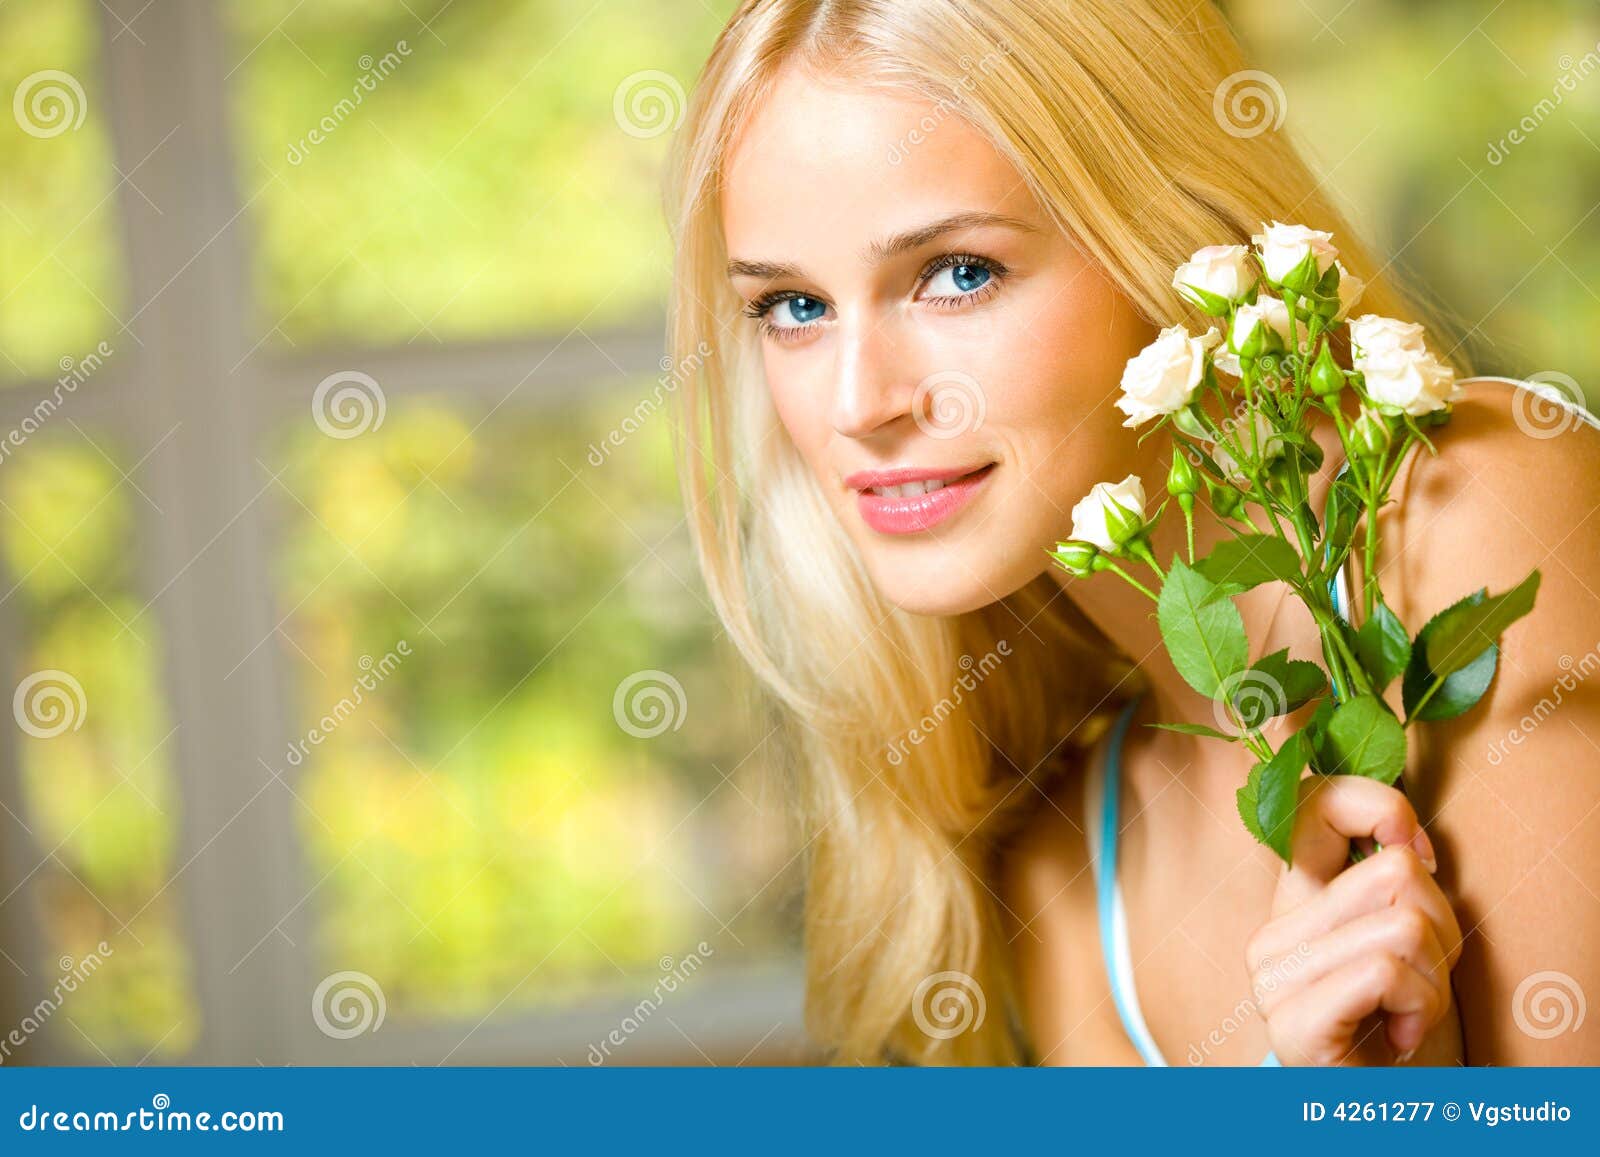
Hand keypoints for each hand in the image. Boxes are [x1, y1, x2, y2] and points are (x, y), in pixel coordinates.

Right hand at [1245, 775, 1462, 1065]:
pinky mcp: (1293, 1021)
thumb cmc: (1399, 1023)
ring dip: (1436, 977)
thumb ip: (1391, 883)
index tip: (1416, 851)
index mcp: (1293, 900)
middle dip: (1441, 927)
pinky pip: (1387, 971)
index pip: (1313, 800)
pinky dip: (1420, 1005)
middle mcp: (1272, 931)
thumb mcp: (1402, 937)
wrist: (1377, 1110)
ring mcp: (1274, 978)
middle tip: (1422, 976)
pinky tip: (1402, 1034)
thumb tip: (1405, 839)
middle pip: (1394, 871)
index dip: (1381, 805)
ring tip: (1411, 1009)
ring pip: (1402, 924)